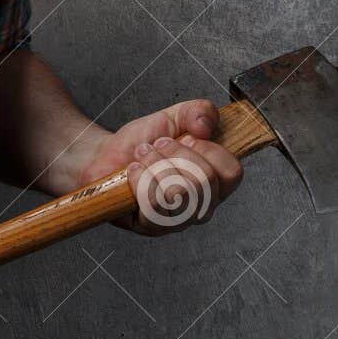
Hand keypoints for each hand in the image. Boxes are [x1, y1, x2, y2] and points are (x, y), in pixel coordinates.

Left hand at [73, 98, 242, 235]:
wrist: (105, 155)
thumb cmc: (142, 142)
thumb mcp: (174, 117)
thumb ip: (199, 111)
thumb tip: (206, 126)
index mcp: (215, 182)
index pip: (232, 172)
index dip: (207, 149)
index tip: (185, 138)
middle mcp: (202, 206)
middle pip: (204, 182)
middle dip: (174, 153)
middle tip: (156, 145)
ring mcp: (178, 220)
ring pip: (178, 193)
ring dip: (155, 164)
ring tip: (142, 156)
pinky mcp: (151, 227)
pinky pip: (153, 203)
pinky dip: (139, 177)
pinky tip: (132, 171)